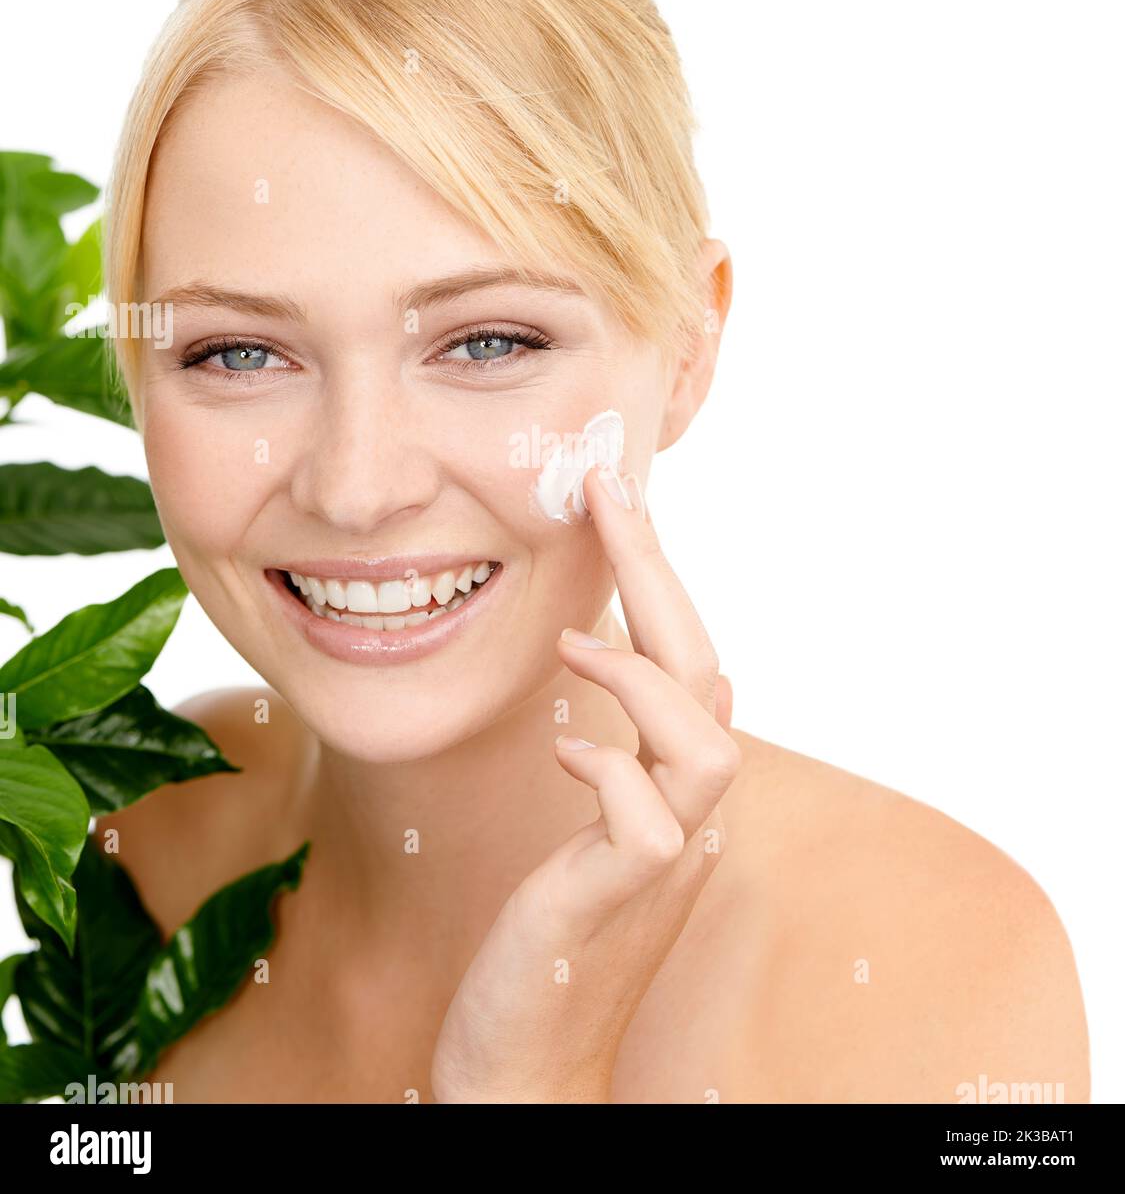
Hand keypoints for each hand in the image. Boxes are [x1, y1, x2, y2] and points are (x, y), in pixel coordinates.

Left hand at [430, 464, 740, 1102]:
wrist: (527, 1057)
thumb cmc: (555, 938)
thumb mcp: (603, 828)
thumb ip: (636, 756)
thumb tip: (656, 676)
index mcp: (679, 788)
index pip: (686, 657)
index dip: (658, 574)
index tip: (616, 498)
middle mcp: (691, 815)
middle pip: (704, 671)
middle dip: (657, 573)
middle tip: (609, 492)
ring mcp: (667, 859)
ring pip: (704, 741)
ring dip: (642, 674)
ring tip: (574, 642)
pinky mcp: (625, 896)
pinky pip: (645, 816)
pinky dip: (608, 763)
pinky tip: (565, 747)